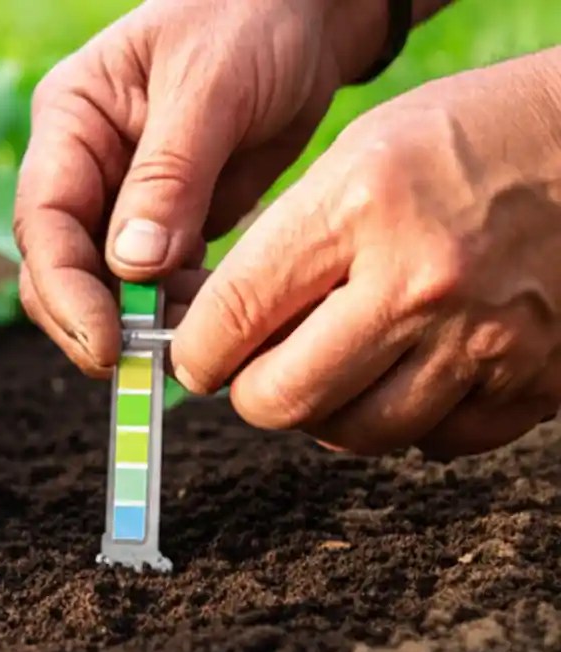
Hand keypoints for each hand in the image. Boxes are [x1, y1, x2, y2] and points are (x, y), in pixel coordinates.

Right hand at [14, 0, 392, 377]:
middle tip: (139, 369)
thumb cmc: (253, 18)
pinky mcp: (169, 221)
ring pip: (105, 286)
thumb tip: (131, 268)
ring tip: (192, 347)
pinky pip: (156, 284)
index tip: (106, 343)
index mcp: (71, 121)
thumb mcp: (211, 87)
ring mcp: (124, 197)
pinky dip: (177, 312)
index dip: (66, 290)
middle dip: (91, 321)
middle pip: (59, 265)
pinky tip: (212, 321)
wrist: (311, 12)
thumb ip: (169, 175)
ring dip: (139, 325)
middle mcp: (84, 165)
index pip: (43, 221)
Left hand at [171, 48, 560, 458]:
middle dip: (253, 393)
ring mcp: (483, 341)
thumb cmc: (470, 138)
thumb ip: (286, 243)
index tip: (195, 357)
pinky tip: (409, 374)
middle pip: (284, 398)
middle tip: (256, 372)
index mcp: (362, 209)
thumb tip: (214, 327)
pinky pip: (436, 442)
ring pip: (356, 434)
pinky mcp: (534, 383)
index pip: (234, 316)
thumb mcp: (358, 155)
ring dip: (327, 412)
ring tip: (335, 368)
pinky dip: (409, 422)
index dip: (195, 353)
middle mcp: (421, 283)